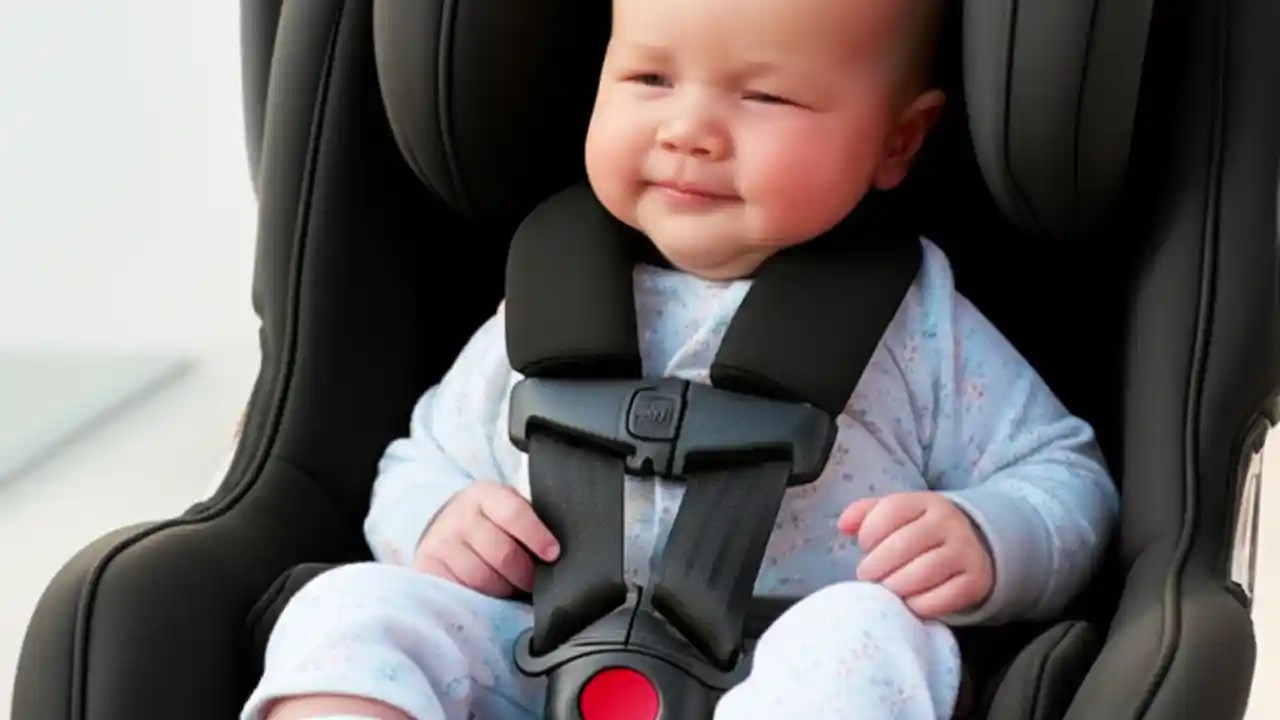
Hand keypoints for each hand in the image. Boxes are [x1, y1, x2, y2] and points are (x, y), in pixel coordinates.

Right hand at [415, 482, 559, 597]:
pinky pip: (461, 591)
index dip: (537, 537)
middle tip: (534, 583)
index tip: (553, 554)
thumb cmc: (490, 522)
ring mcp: (441, 541)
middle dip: (525, 574)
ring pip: (482, 578)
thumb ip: (530, 523)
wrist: (444, 524)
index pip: (514, 514)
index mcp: (487, 495)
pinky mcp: (428, 566)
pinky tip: (489, 595)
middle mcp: (460, 515)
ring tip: (512, 588)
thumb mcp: (508, 510)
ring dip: (504, 589)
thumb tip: (556, 553)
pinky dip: (481, 599)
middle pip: (501, 554)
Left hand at [838, 492, 993, 618]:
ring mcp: (965, 552)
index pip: (890, 510)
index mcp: (927, 502)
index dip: (869, 531)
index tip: (864, 546)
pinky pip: (938, 600)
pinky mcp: (974, 582)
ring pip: (919, 574)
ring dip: (894, 587)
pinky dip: (917, 605)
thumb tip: (843, 525)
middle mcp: (949, 523)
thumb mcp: (899, 514)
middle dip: (875, 566)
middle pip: (901, 545)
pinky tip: (909, 601)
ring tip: (886, 588)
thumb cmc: (922, 531)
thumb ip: (866, 513)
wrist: (975, 547)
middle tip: (868, 575)